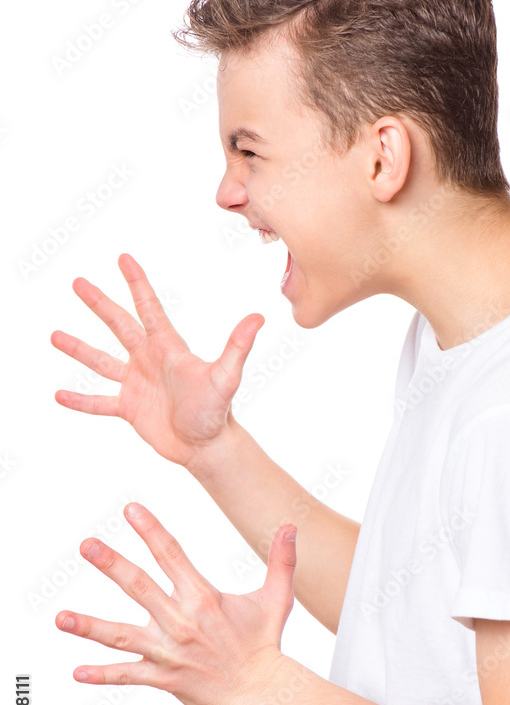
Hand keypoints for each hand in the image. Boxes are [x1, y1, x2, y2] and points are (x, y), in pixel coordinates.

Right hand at [51, 253, 263, 467]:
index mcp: (168, 348)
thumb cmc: (218, 411)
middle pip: (118, 325)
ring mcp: (136, 384)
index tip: (123, 258)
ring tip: (55, 335)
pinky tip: (59, 394)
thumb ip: (236, 347)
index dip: (136, 283)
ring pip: (101, 362)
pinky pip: (99, 402)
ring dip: (79, 349)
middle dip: (98, 304)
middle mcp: (149, 360)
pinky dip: (80, 400)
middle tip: (78, 283)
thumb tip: (258, 317)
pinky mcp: (129, 409)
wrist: (207, 446)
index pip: (148, 308)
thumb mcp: (225, 377)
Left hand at [55, 503, 297, 704]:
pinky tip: (77, 672)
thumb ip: (282, 560)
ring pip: (123, 634)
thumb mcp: (277, 597)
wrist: (262, 690)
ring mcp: (169, 650)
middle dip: (111, 564)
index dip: (150, 530)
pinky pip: (129, 675)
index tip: (130, 509)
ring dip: (90, 625)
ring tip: (60, 617)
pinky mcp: (164, 677)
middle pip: (139, 586)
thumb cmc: (266, 642)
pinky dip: (103, 674)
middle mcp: (181, 621)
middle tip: (86, 545)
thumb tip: (290, 526)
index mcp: (203, 597)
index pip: (171, 555)